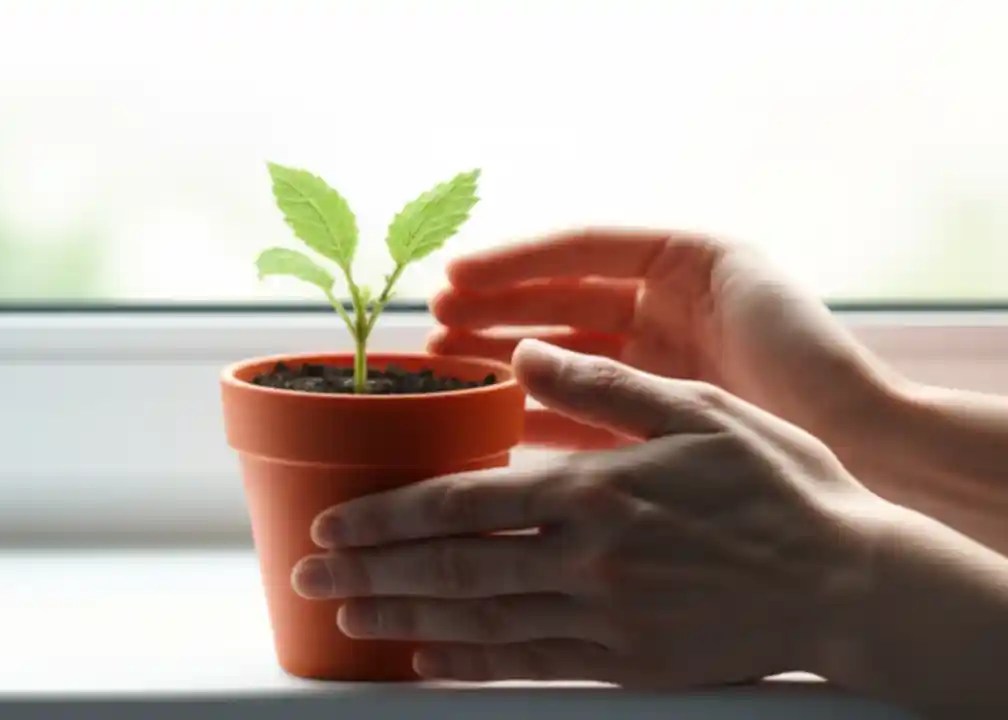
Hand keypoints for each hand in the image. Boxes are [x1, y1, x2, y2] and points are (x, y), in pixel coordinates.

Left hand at [291, 341, 891, 686]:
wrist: (848, 582)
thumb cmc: (777, 486)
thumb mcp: (697, 409)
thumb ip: (604, 384)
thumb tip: (529, 352)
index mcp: (591, 488)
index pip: (461, 503)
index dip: (387, 515)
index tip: (335, 523)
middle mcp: (583, 557)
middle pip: (450, 566)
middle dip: (369, 570)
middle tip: (309, 572)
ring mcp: (602, 617)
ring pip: (477, 621)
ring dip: (401, 618)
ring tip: (346, 616)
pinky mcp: (627, 664)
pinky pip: (530, 667)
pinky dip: (470, 664)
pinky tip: (428, 661)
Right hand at [428, 228, 898, 452]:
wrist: (862, 435)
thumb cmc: (803, 350)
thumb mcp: (724, 283)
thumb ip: (632, 299)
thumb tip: (523, 345)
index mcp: (680, 258)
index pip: (577, 249)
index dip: (511, 262)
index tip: (452, 277)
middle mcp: (662, 304)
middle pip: (559, 299)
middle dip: (495, 310)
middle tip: (432, 327)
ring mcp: (658, 360)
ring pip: (563, 352)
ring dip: (505, 358)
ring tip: (443, 369)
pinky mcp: (657, 412)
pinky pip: (583, 403)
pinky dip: (539, 407)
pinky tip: (492, 413)